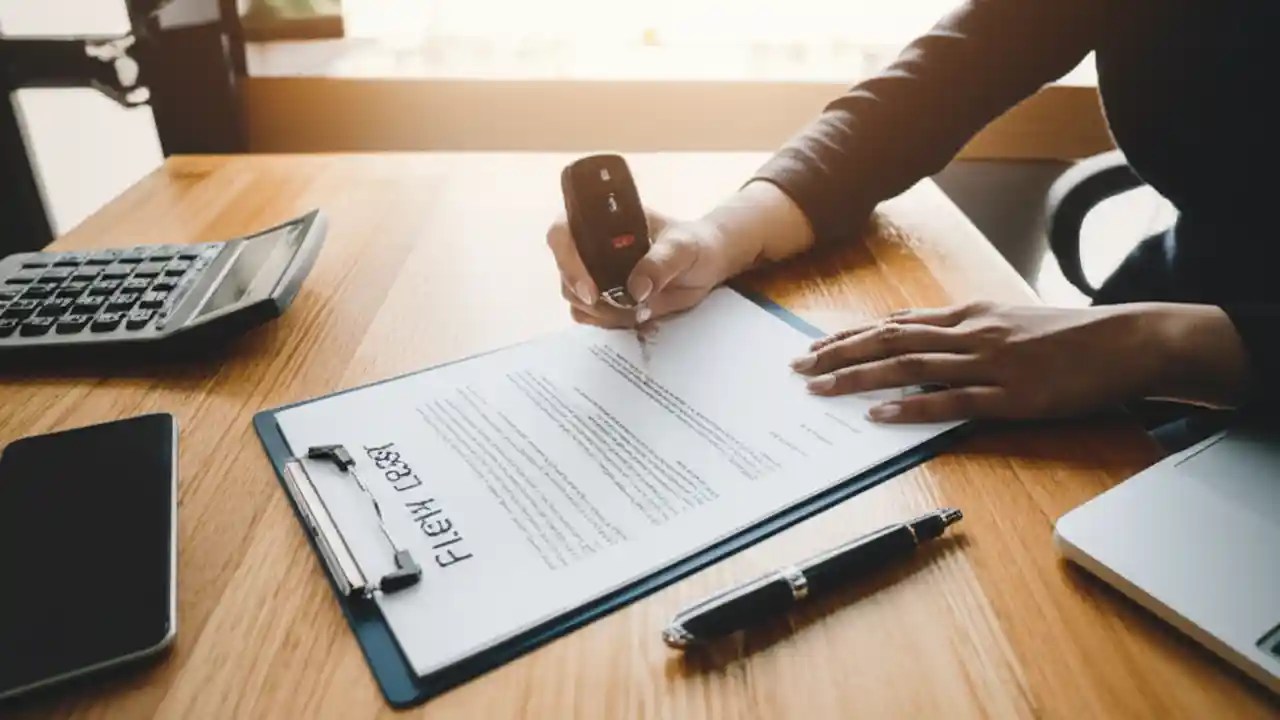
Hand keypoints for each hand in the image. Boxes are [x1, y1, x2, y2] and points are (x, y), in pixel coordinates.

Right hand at [546, 209, 738, 327]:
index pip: (563, 233)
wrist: (706, 264)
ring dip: (602, 314)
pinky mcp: (607, 300)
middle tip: (624, 309)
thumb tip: (635, 291)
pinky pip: (593, 318)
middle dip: (588, 298)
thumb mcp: (682, 247)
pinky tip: (640, 320)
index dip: (568, 261)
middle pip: (565, 274)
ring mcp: (597, 276)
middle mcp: (592, 248)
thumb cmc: (692, 244)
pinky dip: (611, 324)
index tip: (591, 291)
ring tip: (641, 312)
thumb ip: (660, 264)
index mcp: (602, 222)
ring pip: (576, 300)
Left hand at [789, 301, 1251, 422]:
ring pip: (908, 368)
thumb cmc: (1068, 335)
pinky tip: (877, 415)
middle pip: (889, 342)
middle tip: (799, 367)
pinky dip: (909, 407)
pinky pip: (949, 401)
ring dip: (860, 378)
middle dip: (839, 354)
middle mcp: (970, 334)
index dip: (851, 337)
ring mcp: (989, 364)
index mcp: (969, 316)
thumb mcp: (1008, 318)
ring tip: (820, 388)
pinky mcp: (1010, 395)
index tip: (814, 347)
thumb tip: (912, 329)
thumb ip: (960, 326)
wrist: (1126, 341)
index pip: (895, 325)